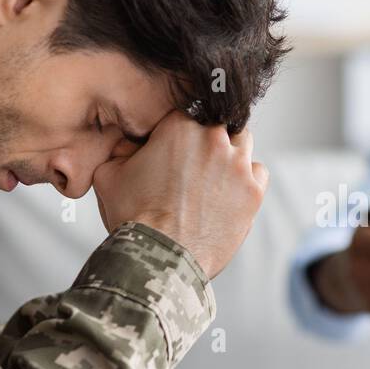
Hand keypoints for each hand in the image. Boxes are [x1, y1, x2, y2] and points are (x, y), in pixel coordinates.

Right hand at [92, 112, 267, 278]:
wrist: (160, 257)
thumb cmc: (134, 218)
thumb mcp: (110, 175)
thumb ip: (120, 149)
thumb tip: (130, 143)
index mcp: (179, 126)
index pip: (185, 111)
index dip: (177, 129)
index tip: (174, 146)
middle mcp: (213, 138)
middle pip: (217, 122)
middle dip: (206, 137)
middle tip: (194, 162)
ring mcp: (237, 164)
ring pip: (242, 141)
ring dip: (230, 152)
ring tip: (214, 175)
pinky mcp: (254, 191)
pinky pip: (259, 172)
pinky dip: (248, 179)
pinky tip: (230, 193)